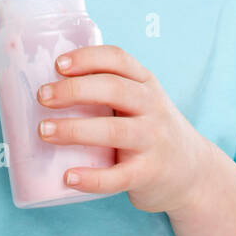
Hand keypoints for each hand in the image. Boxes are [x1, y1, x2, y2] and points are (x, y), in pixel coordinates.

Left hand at [36, 45, 217, 214]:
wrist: (193, 173)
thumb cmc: (150, 130)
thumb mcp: (141, 102)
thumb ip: (108, 91)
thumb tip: (45, 85)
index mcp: (146, 83)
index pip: (119, 59)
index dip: (88, 58)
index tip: (58, 65)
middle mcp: (153, 107)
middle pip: (114, 89)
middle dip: (74, 90)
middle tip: (42, 97)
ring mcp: (153, 141)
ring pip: (114, 130)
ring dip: (75, 129)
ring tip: (44, 131)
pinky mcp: (149, 174)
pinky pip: (118, 176)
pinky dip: (91, 177)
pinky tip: (68, 177)